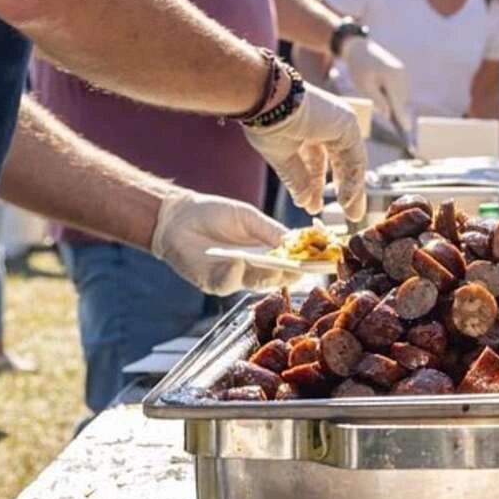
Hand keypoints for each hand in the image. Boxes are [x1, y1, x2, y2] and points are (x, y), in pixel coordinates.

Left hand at [150, 188, 297, 294]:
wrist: (179, 217)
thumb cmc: (214, 215)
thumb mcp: (249, 218)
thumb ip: (271, 230)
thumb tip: (295, 241)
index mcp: (266, 254)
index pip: (291, 263)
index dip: (305, 262)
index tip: (319, 259)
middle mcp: (254, 270)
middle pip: (278, 277)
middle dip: (290, 273)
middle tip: (301, 267)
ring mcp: (235, 278)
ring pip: (256, 283)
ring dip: (267, 275)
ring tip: (277, 266)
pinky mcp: (213, 283)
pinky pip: (227, 282)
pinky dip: (234, 273)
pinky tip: (240, 261)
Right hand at [243, 82, 367, 220]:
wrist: (268, 102)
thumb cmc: (267, 123)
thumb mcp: (282, 158)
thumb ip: (297, 180)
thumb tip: (305, 203)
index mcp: (307, 131)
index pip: (318, 164)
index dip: (318, 187)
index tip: (315, 208)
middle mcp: (326, 127)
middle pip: (339, 164)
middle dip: (343, 192)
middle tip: (349, 214)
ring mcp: (339, 123)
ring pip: (349, 163)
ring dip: (352, 190)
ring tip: (352, 214)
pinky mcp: (348, 124)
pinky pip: (354, 158)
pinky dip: (353, 181)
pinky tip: (347, 201)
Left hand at [341, 36, 411, 133]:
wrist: (359, 48)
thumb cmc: (359, 67)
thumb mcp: (364, 85)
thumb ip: (377, 100)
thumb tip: (389, 114)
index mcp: (392, 78)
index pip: (398, 103)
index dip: (402, 118)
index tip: (406, 131)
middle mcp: (401, 76)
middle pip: (401, 101)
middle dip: (397, 112)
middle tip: (399, 128)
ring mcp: (403, 74)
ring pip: (401, 96)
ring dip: (395, 104)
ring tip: (390, 111)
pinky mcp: (401, 73)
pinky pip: (399, 90)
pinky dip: (394, 97)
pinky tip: (386, 98)